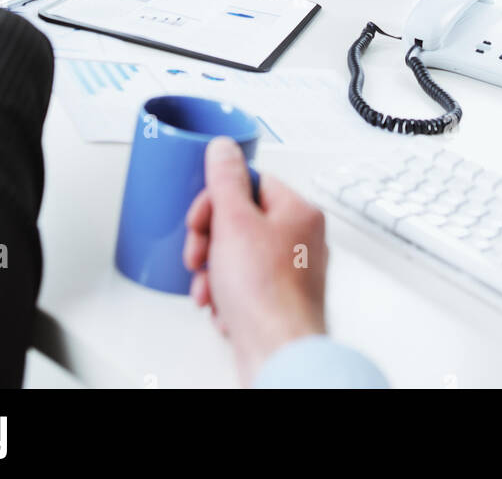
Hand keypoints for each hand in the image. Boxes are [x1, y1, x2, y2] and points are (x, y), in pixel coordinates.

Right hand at [183, 138, 327, 385]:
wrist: (278, 353)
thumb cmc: (266, 295)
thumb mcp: (234, 222)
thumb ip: (225, 180)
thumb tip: (223, 148)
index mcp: (298, 211)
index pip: (251, 183)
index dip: (218, 200)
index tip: (201, 218)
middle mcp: (301, 239)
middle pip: (242, 221)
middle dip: (211, 241)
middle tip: (200, 255)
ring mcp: (292, 274)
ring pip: (238, 257)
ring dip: (213, 272)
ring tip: (209, 288)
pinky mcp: (278, 303)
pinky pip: (244, 287)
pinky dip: (226, 296)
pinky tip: (222, 309)